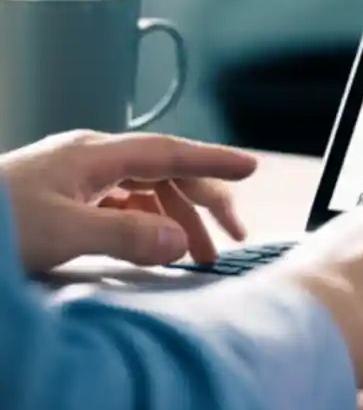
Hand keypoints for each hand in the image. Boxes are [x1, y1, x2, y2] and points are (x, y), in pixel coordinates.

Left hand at [0, 130, 256, 271]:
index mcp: (94, 155)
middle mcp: (89, 159)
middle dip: (203, 202)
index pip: (170, 152)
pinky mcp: (63, 200)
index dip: (213, 161)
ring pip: (144, 192)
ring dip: (176, 220)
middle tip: (232, 237)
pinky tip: (155, 248)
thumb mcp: (63, 234)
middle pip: (164, 172)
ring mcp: (75, 179)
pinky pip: (123, 207)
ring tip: (196, 257)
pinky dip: (148, 225)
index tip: (253, 168)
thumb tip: (179, 242)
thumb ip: (127, 238)